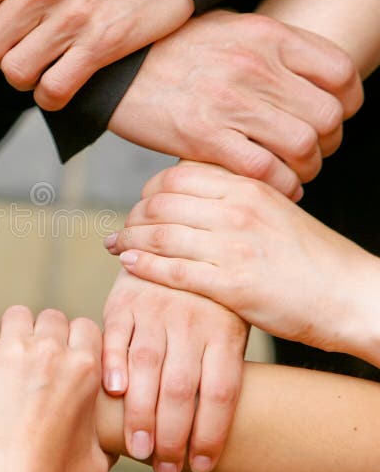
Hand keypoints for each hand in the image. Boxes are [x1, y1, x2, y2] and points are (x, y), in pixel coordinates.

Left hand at [0, 307, 112, 471]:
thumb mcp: (96, 463)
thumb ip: (108, 443)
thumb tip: (117, 443)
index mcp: (84, 367)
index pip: (85, 327)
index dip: (75, 338)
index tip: (64, 353)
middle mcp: (51, 351)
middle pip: (51, 317)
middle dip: (44, 332)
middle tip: (34, 356)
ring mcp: (13, 349)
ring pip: (16, 314)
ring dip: (13, 329)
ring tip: (6, 352)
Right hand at [102, 269, 247, 471]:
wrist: (175, 242)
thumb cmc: (206, 300)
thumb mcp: (228, 324)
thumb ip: (218, 368)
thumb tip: (212, 432)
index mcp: (224, 332)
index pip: (220, 393)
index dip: (210, 434)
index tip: (200, 466)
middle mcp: (191, 321)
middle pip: (182, 388)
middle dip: (173, 436)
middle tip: (165, 471)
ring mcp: (156, 310)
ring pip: (148, 367)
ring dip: (141, 413)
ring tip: (139, 450)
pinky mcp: (124, 301)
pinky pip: (117, 335)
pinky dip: (113, 363)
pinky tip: (113, 392)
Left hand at [106, 162, 379, 360]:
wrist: (354, 295)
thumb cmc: (314, 257)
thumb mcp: (277, 210)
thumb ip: (237, 198)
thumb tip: (195, 192)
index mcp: (249, 187)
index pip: (178, 175)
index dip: (150, 189)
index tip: (142, 204)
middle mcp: (238, 210)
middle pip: (161, 202)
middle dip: (134, 215)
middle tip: (123, 228)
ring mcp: (234, 246)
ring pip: (160, 234)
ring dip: (130, 240)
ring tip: (117, 245)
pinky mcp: (232, 284)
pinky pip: (171, 270)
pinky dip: (143, 266)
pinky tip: (128, 264)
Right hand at [109, 11, 361, 197]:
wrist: (110, 68)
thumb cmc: (165, 48)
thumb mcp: (222, 26)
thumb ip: (266, 45)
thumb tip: (303, 68)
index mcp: (266, 36)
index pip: (341, 73)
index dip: (347, 102)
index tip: (334, 116)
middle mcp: (255, 67)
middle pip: (329, 116)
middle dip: (329, 142)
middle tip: (312, 152)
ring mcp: (230, 104)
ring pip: (303, 147)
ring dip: (307, 168)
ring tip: (293, 172)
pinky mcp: (203, 137)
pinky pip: (264, 172)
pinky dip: (279, 185)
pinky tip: (273, 185)